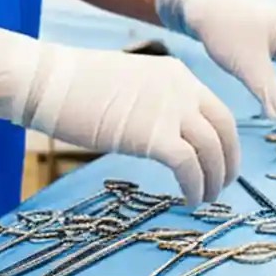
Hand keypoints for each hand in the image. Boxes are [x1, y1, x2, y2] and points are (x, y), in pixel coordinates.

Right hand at [0, 23, 238, 204]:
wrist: (47, 81)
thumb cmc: (74, 86)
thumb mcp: (128, 85)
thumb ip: (153, 103)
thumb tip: (160, 132)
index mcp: (176, 74)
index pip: (217, 110)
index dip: (226, 142)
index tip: (221, 163)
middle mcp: (181, 89)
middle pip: (224, 130)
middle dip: (228, 163)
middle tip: (221, 187)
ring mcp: (169, 110)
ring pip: (211, 151)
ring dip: (212, 180)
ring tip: (204, 199)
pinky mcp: (152, 135)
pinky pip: (188, 166)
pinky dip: (194, 187)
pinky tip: (188, 200)